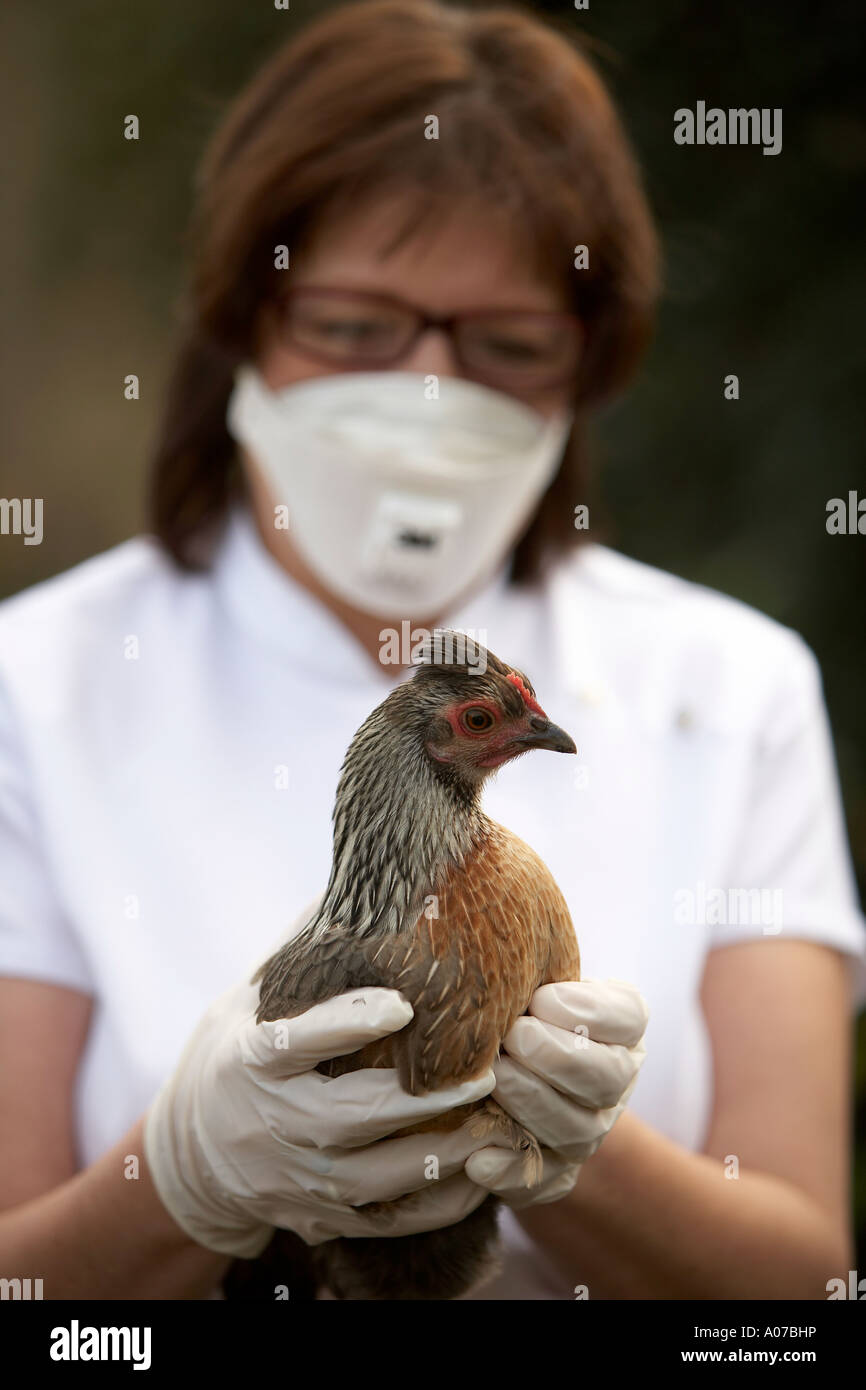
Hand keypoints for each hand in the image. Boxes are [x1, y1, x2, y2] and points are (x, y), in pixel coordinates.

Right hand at [144, 967, 497, 1257]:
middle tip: (486, 1070)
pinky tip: (483, 1172)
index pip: (296, 1042)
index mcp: (251, 1061)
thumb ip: (302, 949)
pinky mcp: (319, 1218)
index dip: (347, 1022)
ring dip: (441, 1153)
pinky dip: (437, 1203)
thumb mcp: (254, 998)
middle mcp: (273, 1123)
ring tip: (497, 1121)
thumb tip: (359, 876)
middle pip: (350, 1117)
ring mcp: (296, 1178)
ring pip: (376, 1176)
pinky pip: (386, 1220)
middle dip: (421, 1098)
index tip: (402, 1003)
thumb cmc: (243, 1050)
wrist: (194, 1152)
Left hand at [464, 979, 647, 1207]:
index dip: (588, 1012)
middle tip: (514, 1037)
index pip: (627, 1018)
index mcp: (619, 1029)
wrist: (508, 1069)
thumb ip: (531, 973)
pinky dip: (511, 1171)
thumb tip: (501, 969)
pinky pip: (544, 1181)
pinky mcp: (558, 1173)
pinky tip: (478, 1159)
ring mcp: (590, 1131)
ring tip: (496, 1081)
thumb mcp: (534, 980)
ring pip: (579, 1131)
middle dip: (559, 1058)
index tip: (542, 999)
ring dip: (535, 1106)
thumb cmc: (518, 1010)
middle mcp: (615, 1082)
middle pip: (608, 1078)